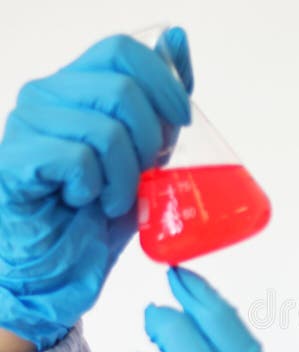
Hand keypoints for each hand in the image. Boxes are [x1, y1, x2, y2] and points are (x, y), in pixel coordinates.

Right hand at [0, 28, 193, 350]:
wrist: (61, 267)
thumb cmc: (99, 211)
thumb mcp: (145, 151)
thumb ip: (159, 101)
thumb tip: (177, 38)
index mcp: (77, 86)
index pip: (121, 49)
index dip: (162, 81)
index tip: (181, 122)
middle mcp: (46, 96)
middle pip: (121, 89)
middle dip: (149, 139)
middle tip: (141, 174)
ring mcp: (26, 126)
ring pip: (106, 131)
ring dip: (126, 176)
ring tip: (113, 198)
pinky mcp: (15, 161)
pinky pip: (79, 160)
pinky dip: (97, 190)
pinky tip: (83, 202)